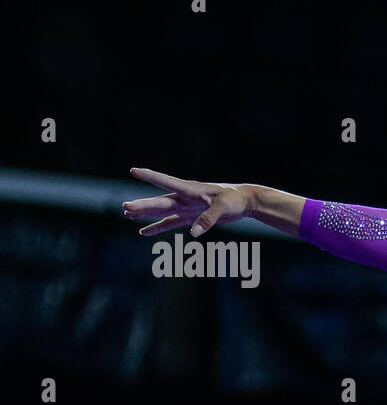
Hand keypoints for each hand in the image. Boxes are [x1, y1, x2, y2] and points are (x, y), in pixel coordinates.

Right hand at [122, 167, 253, 237]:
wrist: (243, 201)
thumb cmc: (234, 199)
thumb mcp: (224, 207)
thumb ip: (209, 219)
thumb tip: (193, 234)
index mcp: (191, 190)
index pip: (167, 182)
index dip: (150, 176)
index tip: (134, 170)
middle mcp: (184, 198)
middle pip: (160, 202)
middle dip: (143, 205)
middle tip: (125, 208)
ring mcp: (185, 207)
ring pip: (161, 211)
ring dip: (145, 214)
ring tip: (126, 214)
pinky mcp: (190, 217)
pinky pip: (170, 223)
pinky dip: (157, 227)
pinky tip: (143, 232)